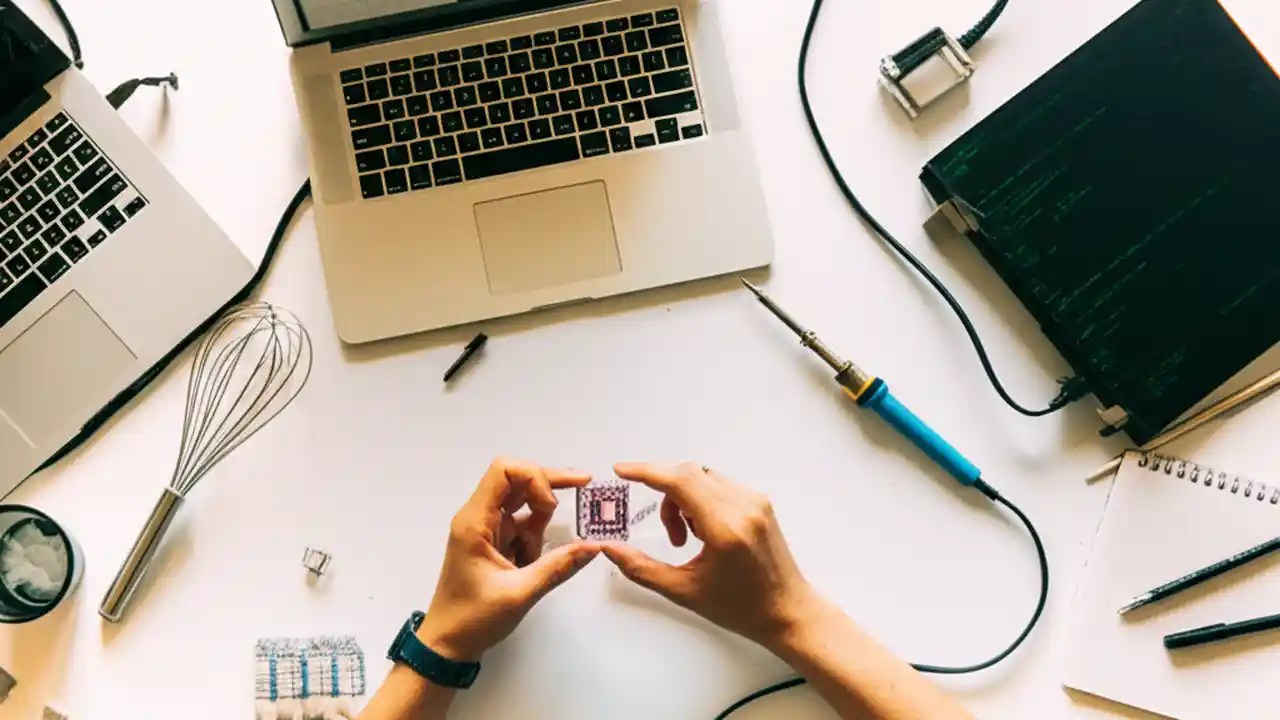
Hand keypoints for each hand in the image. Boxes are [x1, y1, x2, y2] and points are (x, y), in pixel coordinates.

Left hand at [416, 458, 600, 660]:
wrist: (446, 644)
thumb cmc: (473, 619)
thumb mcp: (520, 593)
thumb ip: (558, 567)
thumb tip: (594, 546)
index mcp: (475, 521)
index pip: (504, 471)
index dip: (534, 477)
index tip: (552, 505)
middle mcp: (479, 518)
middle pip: (517, 480)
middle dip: (548, 486)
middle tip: (584, 486)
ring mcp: (487, 529)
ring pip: (523, 503)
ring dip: (541, 521)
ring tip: (536, 556)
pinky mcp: (495, 543)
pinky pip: (522, 526)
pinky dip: (535, 539)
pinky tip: (533, 563)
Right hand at [601, 462, 815, 648]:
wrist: (788, 611)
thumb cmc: (741, 607)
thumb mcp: (684, 592)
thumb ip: (641, 568)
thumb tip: (609, 549)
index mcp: (726, 527)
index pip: (679, 480)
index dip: (646, 471)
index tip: (622, 471)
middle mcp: (743, 506)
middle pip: (689, 473)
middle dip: (664, 493)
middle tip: (663, 529)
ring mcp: (755, 500)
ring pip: (703, 477)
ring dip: (683, 498)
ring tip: (687, 539)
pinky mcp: (760, 502)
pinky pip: (719, 485)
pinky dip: (701, 499)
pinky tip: (703, 532)